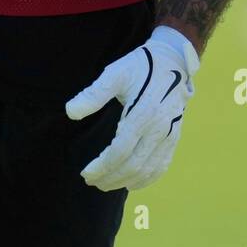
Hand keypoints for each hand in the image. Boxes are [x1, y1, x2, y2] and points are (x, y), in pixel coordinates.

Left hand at [65, 25, 198, 191]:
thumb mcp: (115, 74)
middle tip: (93, 182)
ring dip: (127, 181)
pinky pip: (163, 165)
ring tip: (107, 184)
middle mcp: (159, 128)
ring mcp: (169, 134)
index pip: (119, 151)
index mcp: (143, 114)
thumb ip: (93, 94)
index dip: (102, 166)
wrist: (173, 61)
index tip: (86, 173)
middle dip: (111, 177)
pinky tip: (133, 183)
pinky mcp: (175, 137)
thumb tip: (70, 112)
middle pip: (133, 165)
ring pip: (148, 169)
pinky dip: (148, 179)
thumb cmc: (140, 67)